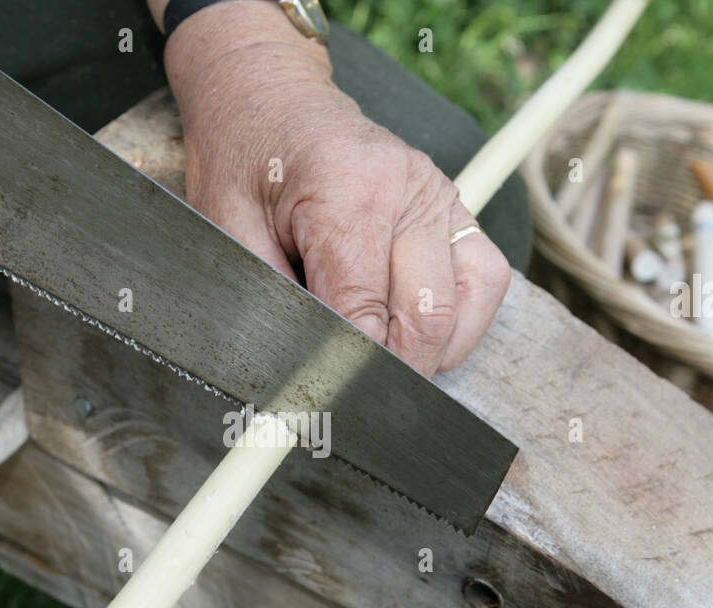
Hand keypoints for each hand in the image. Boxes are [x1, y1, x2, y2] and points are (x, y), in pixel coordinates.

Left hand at [159, 1, 509, 374]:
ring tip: (394, 372)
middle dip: (395, 371)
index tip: (330, 402)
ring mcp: (439, 194)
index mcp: (345, 189)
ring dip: (435, 351)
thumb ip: (268, 298)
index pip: (363, 310)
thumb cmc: (245, 161)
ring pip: (466, 301)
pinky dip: (463, 320)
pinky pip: (484, 276)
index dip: (349, 367)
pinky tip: (428, 338)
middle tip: (359, 400)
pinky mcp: (454, 205)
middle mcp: (406, 188)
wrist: (272, 99)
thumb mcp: (228, 229)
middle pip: (424, 313)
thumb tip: (300, 371)